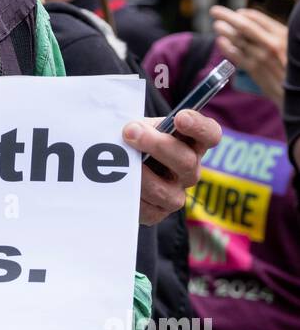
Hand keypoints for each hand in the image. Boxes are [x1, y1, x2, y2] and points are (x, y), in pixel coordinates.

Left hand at [123, 110, 220, 224]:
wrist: (120, 168)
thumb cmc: (136, 140)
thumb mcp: (142, 125)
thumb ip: (141, 126)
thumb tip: (131, 130)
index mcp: (193, 142)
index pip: (210, 134)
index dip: (199, 127)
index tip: (180, 118)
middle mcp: (190, 169)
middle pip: (186, 161)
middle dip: (157, 145)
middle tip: (131, 133)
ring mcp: (177, 193)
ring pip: (164, 189)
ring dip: (140, 174)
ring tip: (119, 163)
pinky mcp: (159, 212)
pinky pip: (148, 209)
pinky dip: (132, 195)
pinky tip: (121, 185)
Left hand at [210, 4, 287, 107]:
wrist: (298, 92)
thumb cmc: (295, 69)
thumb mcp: (291, 46)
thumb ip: (276, 36)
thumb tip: (257, 28)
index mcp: (282, 34)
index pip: (258, 18)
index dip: (244, 14)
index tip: (236, 12)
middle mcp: (271, 43)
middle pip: (244, 25)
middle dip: (227, 16)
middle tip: (215, 11)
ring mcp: (262, 57)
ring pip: (238, 39)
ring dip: (224, 31)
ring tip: (217, 26)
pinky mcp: (255, 70)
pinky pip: (237, 56)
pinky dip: (227, 47)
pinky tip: (221, 42)